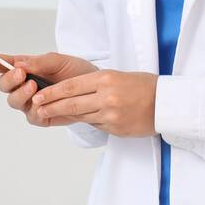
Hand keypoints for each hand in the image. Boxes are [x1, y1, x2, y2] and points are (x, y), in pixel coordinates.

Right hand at [0, 51, 96, 127]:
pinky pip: (31, 116)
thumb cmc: (76, 72)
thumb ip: (38, 62)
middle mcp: (23, 86)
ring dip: (21, 94)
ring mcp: (30, 102)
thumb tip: (19, 64)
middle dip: (9, 80)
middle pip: (3, 86)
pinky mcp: (41, 117)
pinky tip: (43, 103)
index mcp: (24, 69)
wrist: (95, 90)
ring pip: (14, 102)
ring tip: (34, 86)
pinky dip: (36, 109)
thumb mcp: (58, 61)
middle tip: (21, 74)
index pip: (3, 65)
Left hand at [32, 67, 159, 137]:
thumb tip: (73, 91)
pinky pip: (95, 124)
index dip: (52, 92)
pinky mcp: (115, 127)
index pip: (71, 86)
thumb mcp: (118, 76)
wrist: (167, 103)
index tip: (38, 95)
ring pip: (81, 115)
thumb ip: (96, 83)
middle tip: (36, 107)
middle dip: (51, 106)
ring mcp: (111, 114)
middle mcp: (106, 96)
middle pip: (71, 103)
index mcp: (106, 79)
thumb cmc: (144, 86)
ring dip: (64, 116)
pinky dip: (87, 121)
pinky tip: (80, 118)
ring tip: (48, 114)